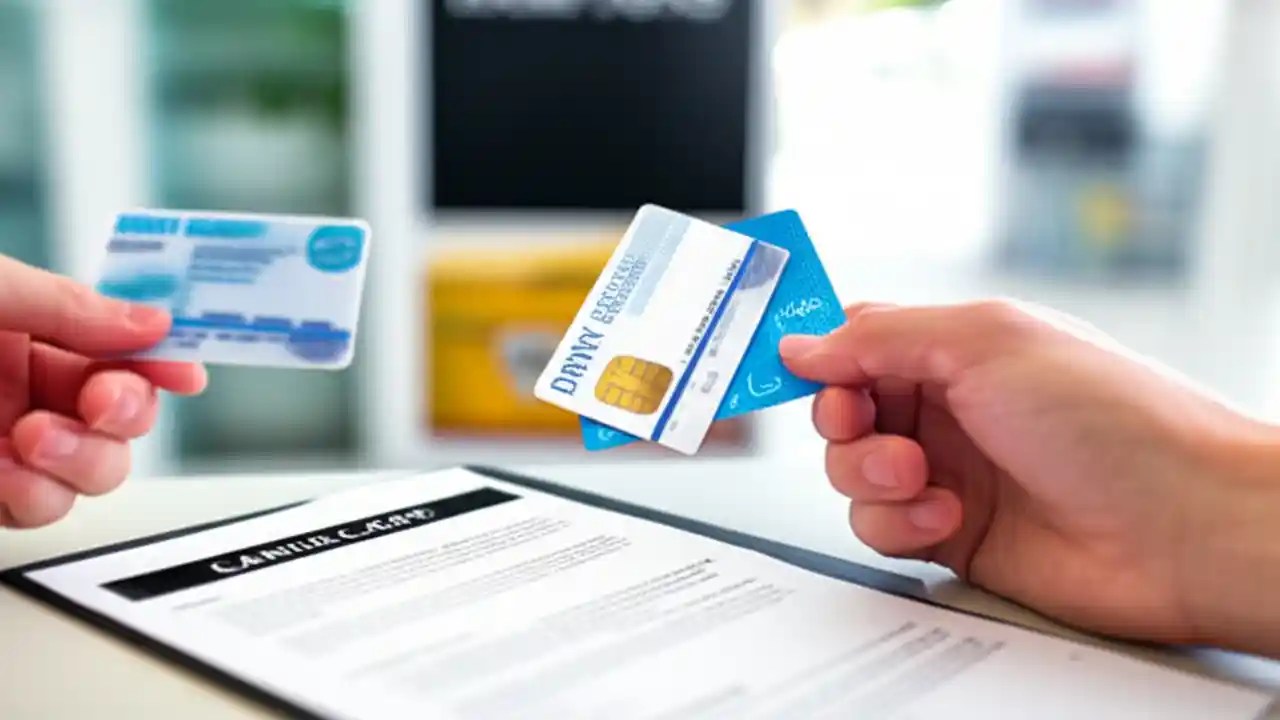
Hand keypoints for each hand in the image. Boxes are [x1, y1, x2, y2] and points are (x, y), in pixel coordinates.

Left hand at [0, 255, 205, 528]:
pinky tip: (3, 472)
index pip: (120, 349)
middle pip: (124, 419)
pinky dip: (32, 497)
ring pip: (93, 472)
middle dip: (125, 415)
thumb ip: (66, 306)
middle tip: (99, 404)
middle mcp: (23, 388)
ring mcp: (9, 443)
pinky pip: (37, 509)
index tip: (186, 373)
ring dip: (80, 461)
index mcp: (27, 328)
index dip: (162, 362)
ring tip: (31, 440)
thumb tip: (153, 322)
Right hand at [780, 301, 1279, 657]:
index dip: (815, 350)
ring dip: (867, 474)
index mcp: (958, 347)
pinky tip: (943, 515)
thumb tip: (802, 343)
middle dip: (839, 418)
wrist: (1181, 527)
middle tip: (860, 422)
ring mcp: (948, 470)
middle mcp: (949, 407)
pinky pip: (878, 527)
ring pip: (850, 472)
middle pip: (841, 407)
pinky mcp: (948, 533)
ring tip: (917, 474)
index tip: (777, 361)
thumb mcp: (984, 342)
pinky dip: (896, 521)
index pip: (859, 339)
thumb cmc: (1112, 417)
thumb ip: (879, 338)